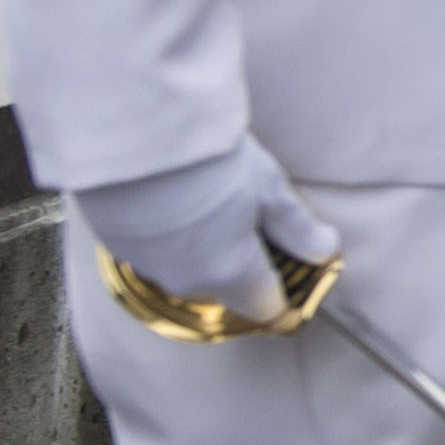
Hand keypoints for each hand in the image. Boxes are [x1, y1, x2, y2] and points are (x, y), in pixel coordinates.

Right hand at [71, 136, 340, 316]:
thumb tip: (325, 251)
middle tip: (258, 216)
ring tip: (215, 196)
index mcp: (232, 274)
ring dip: (207, 246)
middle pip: (230, 288)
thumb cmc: (209, 160)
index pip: (268, 309)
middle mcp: (189, 282)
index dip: (288, 294)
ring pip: (192, 269)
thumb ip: (298, 228)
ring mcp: (150, 267)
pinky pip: (157, 251)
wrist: (133, 135)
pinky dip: (172, 234)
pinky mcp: (119, 245)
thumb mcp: (268, 188)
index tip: (298, 270)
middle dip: (247, 262)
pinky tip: (177, 196)